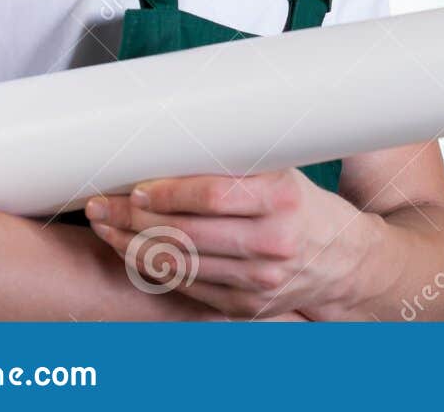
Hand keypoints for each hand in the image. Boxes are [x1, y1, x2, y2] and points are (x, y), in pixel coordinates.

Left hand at [86, 168, 388, 318]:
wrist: (342, 260)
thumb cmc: (302, 205)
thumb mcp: (283, 172)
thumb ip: (235, 161)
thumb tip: (171, 136)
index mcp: (283, 199)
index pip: (212, 196)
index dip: (167, 193)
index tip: (136, 186)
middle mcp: (272, 243)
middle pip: (186, 233)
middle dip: (133, 219)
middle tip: (102, 204)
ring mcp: (258, 281)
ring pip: (179, 264)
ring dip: (132, 246)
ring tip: (106, 227)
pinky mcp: (245, 306)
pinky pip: (188, 288)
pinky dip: (154, 270)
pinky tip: (133, 253)